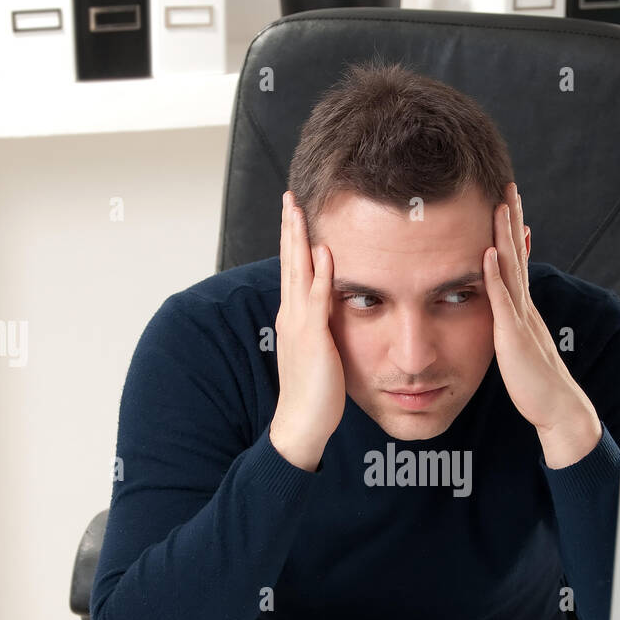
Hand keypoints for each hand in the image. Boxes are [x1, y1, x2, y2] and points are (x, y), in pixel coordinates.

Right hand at [269, 191, 346, 471]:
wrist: (301, 422)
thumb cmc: (314, 392)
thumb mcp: (319, 351)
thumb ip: (320, 326)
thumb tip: (330, 309)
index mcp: (293, 317)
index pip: (293, 270)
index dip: (293, 240)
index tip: (294, 213)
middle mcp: (291, 315)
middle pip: (289, 262)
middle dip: (289, 228)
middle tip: (290, 197)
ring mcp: (299, 326)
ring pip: (298, 273)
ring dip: (298, 241)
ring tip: (298, 210)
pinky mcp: (313, 339)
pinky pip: (317, 301)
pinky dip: (320, 275)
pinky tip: (325, 253)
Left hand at [483, 182, 602, 466]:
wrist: (558, 409)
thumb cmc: (535, 382)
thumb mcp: (518, 345)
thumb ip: (510, 324)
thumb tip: (501, 311)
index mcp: (523, 309)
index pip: (517, 260)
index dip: (511, 230)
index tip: (505, 200)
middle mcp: (524, 307)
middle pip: (517, 254)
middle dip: (511, 219)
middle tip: (507, 185)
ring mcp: (521, 320)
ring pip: (512, 270)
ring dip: (505, 236)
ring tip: (499, 205)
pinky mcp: (514, 337)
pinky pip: (504, 302)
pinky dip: (495, 277)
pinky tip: (488, 253)